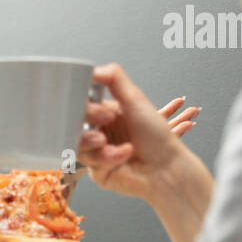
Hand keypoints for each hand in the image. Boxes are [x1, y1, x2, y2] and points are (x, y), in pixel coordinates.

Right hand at [77, 64, 199, 201]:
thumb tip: (93, 69)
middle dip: (89, 127)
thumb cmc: (158, 137)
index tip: (93, 107)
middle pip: (74, 128)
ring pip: (79, 147)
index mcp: (106, 115)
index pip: (80, 108)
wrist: (168, 168)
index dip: (83, 107)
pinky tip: (125, 155)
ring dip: (100, 146)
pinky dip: (109, 158)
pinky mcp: (98, 172)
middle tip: (106, 125)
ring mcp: (98, 153)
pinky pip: (90, 164)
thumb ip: (114, 79)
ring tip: (122, 146)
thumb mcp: (136, 100)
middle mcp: (101, 133)